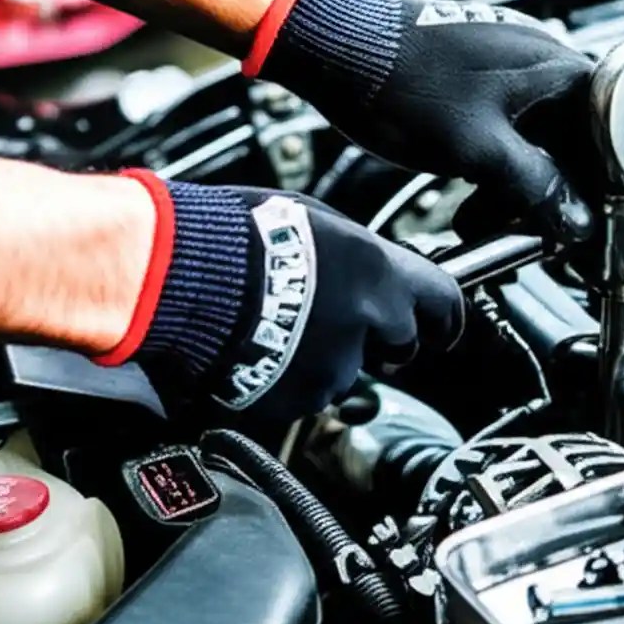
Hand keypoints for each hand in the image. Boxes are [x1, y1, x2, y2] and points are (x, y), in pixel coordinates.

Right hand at [100, 172, 463, 420]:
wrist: (177, 278)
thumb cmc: (235, 236)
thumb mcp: (317, 223)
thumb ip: (361, 256)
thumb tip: (378, 272)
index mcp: (379, 273)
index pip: (446, 305)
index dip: (444, 320)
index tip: (439, 328)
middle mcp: (367, 324)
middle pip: (401, 344)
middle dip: (380, 339)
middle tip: (342, 321)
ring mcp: (332, 367)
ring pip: (348, 371)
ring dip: (326, 357)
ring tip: (280, 325)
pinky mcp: (296, 399)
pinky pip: (306, 393)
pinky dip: (290, 378)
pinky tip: (261, 347)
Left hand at [245, 0, 595, 242]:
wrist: (338, 48)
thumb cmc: (401, 78)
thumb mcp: (478, 150)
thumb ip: (536, 188)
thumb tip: (573, 220)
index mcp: (559, 72)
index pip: (615, 137)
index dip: (608, 187)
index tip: (596, 223)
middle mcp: (542, 66)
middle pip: (575, 147)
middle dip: (552, 198)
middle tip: (535, 236)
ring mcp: (509, 74)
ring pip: (538, 148)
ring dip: (518, 192)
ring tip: (486, 222)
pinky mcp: (478, 86)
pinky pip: (507, 137)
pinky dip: (495, 173)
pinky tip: (471, 200)